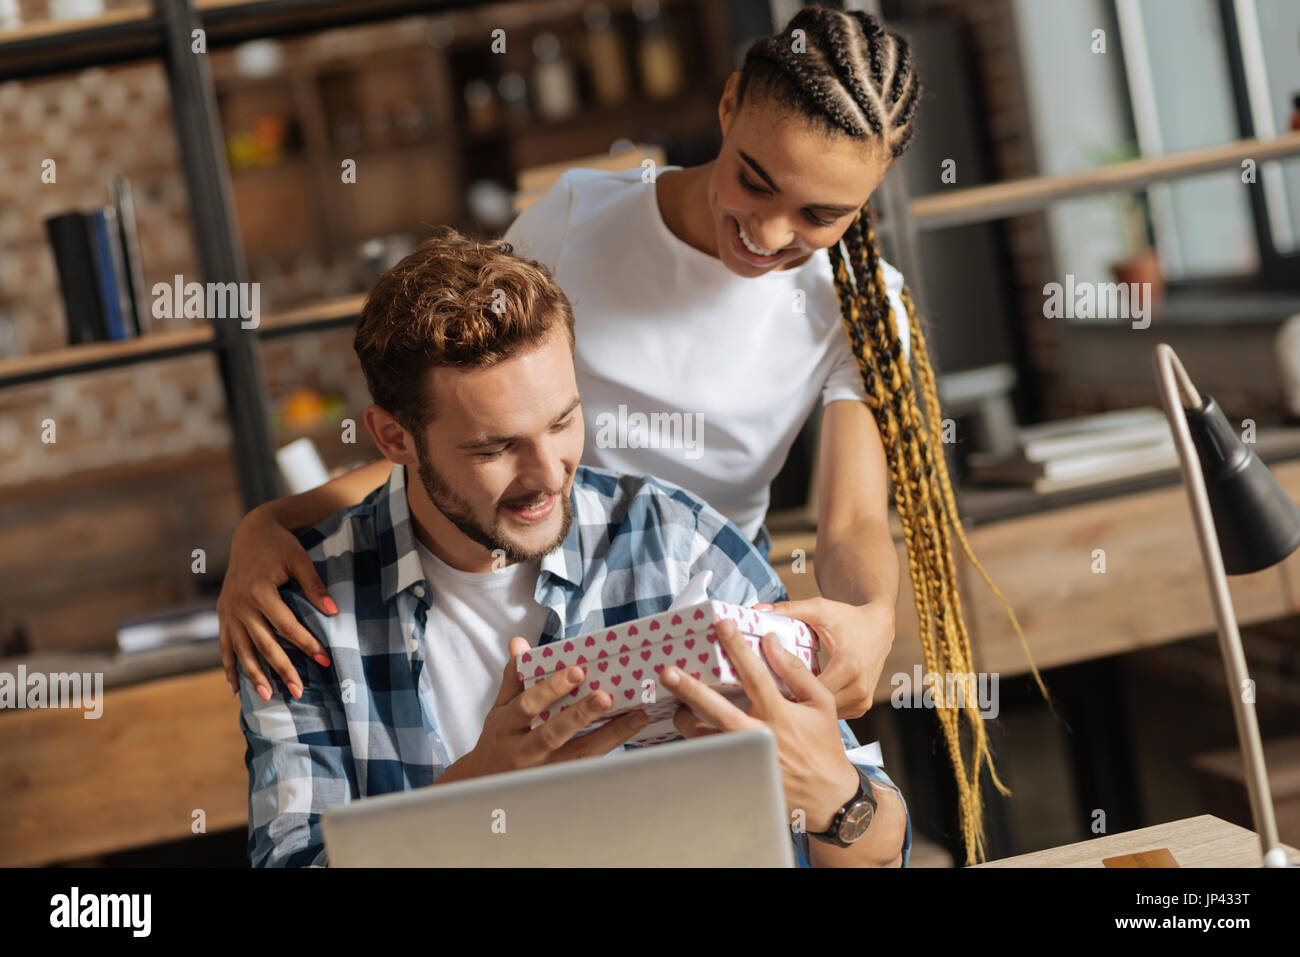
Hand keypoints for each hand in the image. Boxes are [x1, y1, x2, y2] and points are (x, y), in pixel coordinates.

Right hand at [218, 504, 336, 702]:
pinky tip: (235, 690)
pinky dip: (229, 668)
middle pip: (264, 643)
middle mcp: (240, 604)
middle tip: (299, 691)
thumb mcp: (300, 560)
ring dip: (254, 675)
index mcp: (260, 590)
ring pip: (242, 650)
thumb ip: (314, 586)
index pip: (286, 626)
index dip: (306, 644)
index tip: (325, 660)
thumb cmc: (281, 546)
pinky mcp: (223, 615)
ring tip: (269, 697)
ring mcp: (228, 611)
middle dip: (282, 669)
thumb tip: (334, 613)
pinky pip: (225, 646)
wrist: (251, 533)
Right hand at [445, 637, 648, 781]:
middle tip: (606, 696)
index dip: (551, 689)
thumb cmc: (500, 740)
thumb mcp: (500, 709)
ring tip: (636, 717)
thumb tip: (519, 642)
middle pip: (552, 734)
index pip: (527, 705)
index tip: (577, 671)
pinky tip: (629, 735)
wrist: (487, 787)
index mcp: (506, 726)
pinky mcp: (559, 785)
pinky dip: (610, 751)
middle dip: (580, 715)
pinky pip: (588, 768)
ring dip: (609, 736)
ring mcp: (542, 772)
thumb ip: (514, 677)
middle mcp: (523, 751)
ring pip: (578, 755)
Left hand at [662, 619, 859, 833]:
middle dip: (689, 690)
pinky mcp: (735, 773)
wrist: (826, 795)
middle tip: (667, 673)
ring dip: (685, 718)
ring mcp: (743, 756)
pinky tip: (690, 730)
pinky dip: (695, 741)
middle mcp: (756, 735)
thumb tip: (772, 642)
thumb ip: (796, 671)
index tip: (722, 626)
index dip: (737, 648)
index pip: (754, 675)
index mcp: (779, 714)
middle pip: (715, 709)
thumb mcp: (822, 703)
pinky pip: (705, 755)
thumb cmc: (823, 744)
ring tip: (678, 705)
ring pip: (702, 737)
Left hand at [754, 597, 894, 720]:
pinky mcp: (861, 706)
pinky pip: (833, 712)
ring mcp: (862, 700)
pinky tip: (800, 699)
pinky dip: (816, 707)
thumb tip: (757, 611)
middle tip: (766, 695)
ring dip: (804, 707)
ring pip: (824, 713)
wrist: (879, 627)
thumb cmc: (847, 617)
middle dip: (792, 699)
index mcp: (849, 666)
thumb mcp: (819, 610)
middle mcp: (859, 688)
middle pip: (816, 704)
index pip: (810, 687)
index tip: (765, 684)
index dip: (786, 686)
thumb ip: (789, 610)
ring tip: (780, 699)